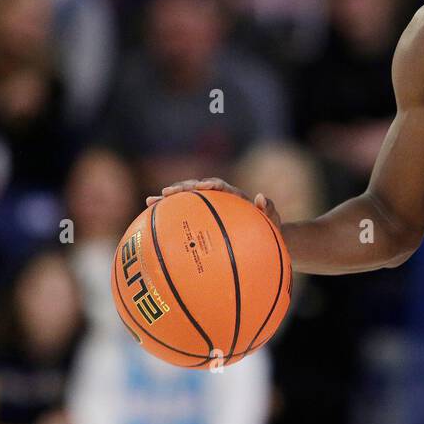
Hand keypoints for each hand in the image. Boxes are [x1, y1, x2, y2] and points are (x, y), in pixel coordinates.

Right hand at [146, 177, 281, 228]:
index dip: (210, 184)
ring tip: (150, 202)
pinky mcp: (201, 219)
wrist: (265, 239)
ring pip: (186, 201)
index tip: (202, 186)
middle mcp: (218, 199)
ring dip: (169, 200)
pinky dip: (168, 217)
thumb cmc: (270, 229)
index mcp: (233, 196)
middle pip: (196, 189)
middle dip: (181, 188)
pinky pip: (183, 216)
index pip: (220, 186)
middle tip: (166, 192)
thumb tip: (261, 196)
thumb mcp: (273, 220)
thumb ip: (270, 208)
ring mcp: (208, 208)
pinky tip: (150, 222)